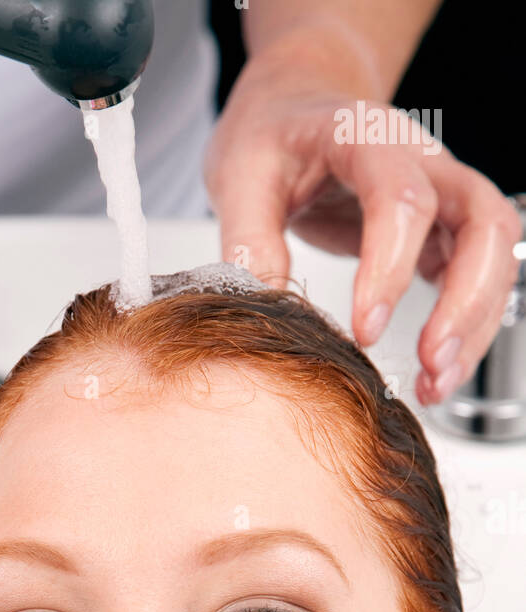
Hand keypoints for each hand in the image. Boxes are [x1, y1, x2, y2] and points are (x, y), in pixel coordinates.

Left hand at [203, 45, 521, 406]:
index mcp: (366, 138)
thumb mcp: (239, 174)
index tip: (366, 329)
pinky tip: (433, 374)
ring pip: (493, 254)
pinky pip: (477, 277)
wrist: (294, 107)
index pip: (402, 197)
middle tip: (430, 360)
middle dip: (466, 298)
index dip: (391, 267)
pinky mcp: (441, 233)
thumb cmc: (272, 134)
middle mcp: (422, 161)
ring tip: (435, 383)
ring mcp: (441, 195)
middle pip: (482, 220)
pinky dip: (464, 328)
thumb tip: (262, 305)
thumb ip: (247, 238)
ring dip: (474, 324)